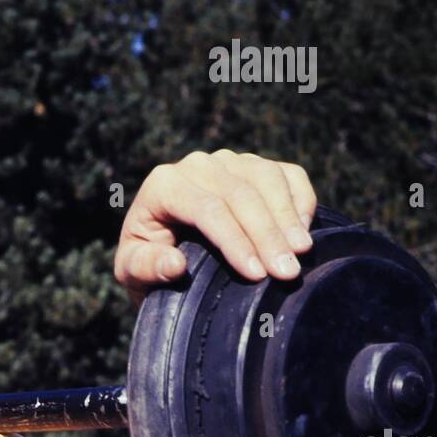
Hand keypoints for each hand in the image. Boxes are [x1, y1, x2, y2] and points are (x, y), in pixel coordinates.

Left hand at [114, 149, 318, 309]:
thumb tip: (175, 265)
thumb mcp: (133, 272)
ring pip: (267, 179)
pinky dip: (300, 201)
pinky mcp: (255, 167)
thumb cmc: (147, 263)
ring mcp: (229, 161)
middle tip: (287, 272)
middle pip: (241, 194)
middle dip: (267, 235)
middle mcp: (197, 165)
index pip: (207, 209)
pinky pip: (287, 174)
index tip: (256, 274)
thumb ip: (147, 268)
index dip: (234, 241)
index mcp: (164, 185)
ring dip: (288, 219)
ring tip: (301, 254)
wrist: (163, 248)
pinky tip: (303, 234)